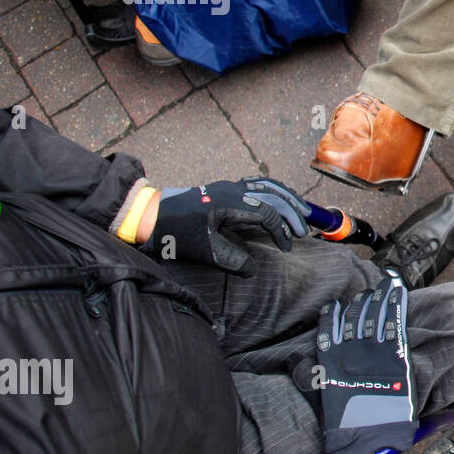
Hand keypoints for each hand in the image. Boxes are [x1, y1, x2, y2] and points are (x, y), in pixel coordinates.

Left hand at [140, 176, 310, 274]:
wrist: (150, 215)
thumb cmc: (176, 233)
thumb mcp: (205, 252)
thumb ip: (233, 261)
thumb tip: (254, 270)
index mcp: (230, 203)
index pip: (267, 214)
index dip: (280, 231)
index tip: (285, 247)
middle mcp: (233, 190)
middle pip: (273, 196)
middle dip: (291, 212)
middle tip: (303, 229)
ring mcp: (228, 186)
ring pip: (266, 185)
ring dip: (286, 197)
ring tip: (301, 208)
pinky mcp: (223, 188)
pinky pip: (255, 183)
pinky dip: (272, 190)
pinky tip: (278, 197)